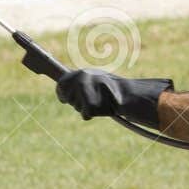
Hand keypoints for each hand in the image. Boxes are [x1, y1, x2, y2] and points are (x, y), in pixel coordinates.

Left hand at [56, 68, 172, 126]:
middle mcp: (80, 81)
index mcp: (81, 73)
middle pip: (67, 98)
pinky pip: (85, 115)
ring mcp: (84, 94)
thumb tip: (64, 85)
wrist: (127, 94)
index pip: (61, 84)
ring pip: (77, 107)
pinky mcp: (89, 106)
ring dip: (85, 107)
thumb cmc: (112, 86)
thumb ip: (80, 80)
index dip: (62, 93)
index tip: (66, 97)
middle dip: (75, 102)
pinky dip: (92, 114)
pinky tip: (101, 107)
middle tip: (90, 99)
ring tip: (100, 100)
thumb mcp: (94, 77)